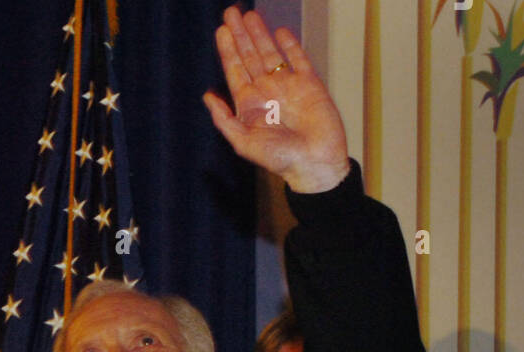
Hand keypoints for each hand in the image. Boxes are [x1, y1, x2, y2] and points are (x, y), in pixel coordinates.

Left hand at [203, 6, 348, 193]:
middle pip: (250, 56)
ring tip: (250, 15)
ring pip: (271, 53)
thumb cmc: (280, 159)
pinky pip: (298, 59)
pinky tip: (279, 32)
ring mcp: (288, 86)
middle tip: (231, 12)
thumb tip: (207, 96)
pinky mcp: (310, 83)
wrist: (316, 164)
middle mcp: (267, 92)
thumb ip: (224, 119)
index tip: (221, 30)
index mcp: (250, 105)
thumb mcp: (244, 142)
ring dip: (260, 34)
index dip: (228, 50)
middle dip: (240, 35)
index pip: (235, 71)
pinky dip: (289, 45)